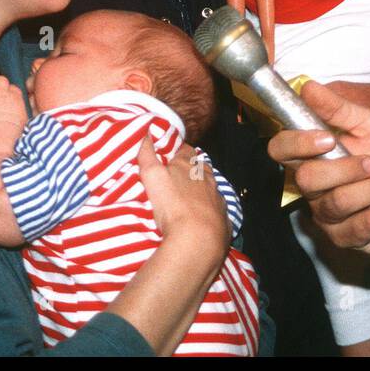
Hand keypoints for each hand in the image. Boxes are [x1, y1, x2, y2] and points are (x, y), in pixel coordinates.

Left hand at [0, 76, 27, 132]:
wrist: (0, 135)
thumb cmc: (13, 132)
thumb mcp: (23, 120)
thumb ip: (19, 110)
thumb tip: (18, 112)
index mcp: (16, 97)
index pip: (12, 87)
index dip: (8, 91)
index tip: (6, 99)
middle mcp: (3, 93)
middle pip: (1, 79)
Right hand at [137, 141, 228, 267]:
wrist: (198, 239)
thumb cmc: (172, 205)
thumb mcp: (152, 176)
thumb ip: (147, 154)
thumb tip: (146, 131)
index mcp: (191, 165)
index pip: (185, 149)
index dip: (176, 150)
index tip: (168, 154)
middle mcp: (208, 178)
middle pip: (200, 167)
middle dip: (191, 169)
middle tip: (176, 176)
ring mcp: (218, 198)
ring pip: (211, 187)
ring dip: (201, 188)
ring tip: (188, 196)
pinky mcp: (223, 218)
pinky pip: (216, 209)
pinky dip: (209, 209)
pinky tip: (201, 216)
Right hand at [268, 81, 369, 253]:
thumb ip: (339, 109)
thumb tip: (308, 87)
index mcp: (313, 158)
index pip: (280, 150)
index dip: (297, 144)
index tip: (327, 138)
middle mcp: (314, 190)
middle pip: (308, 180)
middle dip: (349, 169)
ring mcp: (330, 218)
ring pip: (339, 203)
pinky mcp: (349, 240)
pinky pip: (363, 226)